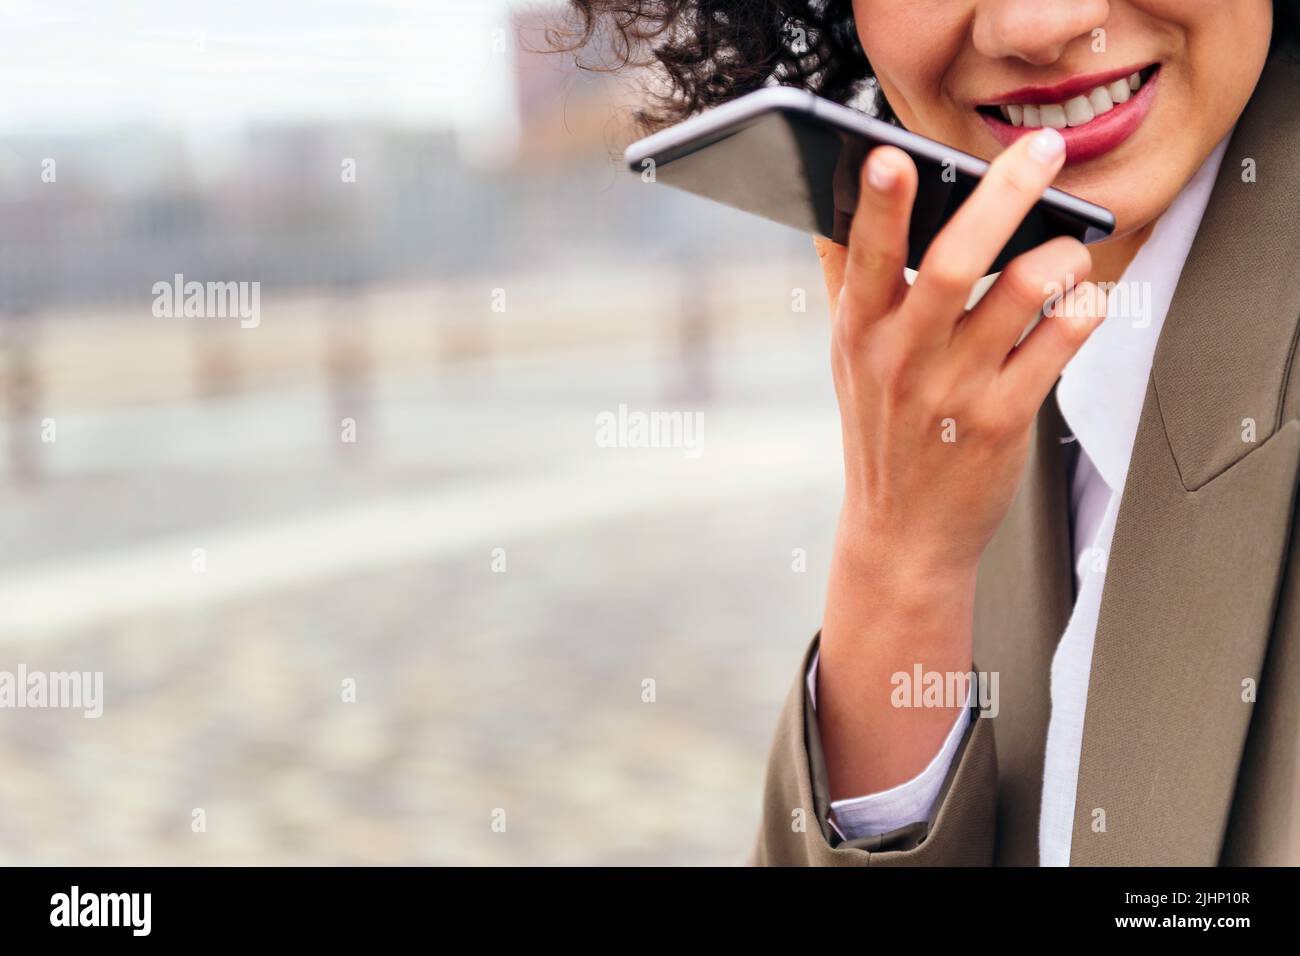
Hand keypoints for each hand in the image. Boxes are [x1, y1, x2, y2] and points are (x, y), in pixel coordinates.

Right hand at [818, 127, 1104, 586]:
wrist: (904, 532)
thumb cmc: (880, 430)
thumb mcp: (846, 359)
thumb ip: (843, 282)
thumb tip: (828, 207)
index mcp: (859, 331)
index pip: (864, 256)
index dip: (877, 205)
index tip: (891, 156)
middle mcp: (903, 357)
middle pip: (952, 262)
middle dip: (1002, 197)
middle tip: (1043, 152)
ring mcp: (955, 391)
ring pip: (1021, 295)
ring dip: (1059, 256)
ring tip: (1069, 247)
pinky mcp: (1004, 420)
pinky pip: (1061, 344)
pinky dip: (1084, 307)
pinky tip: (1083, 299)